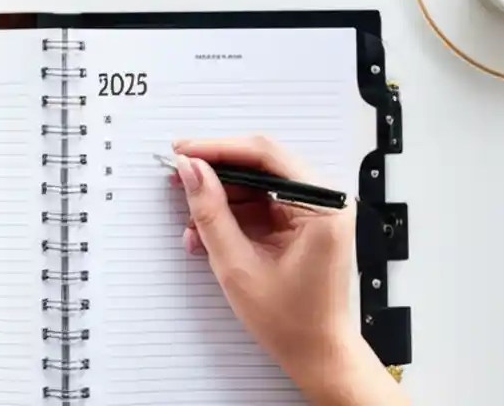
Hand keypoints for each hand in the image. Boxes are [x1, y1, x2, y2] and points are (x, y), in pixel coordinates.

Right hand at [173, 136, 407, 405]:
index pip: (265, 155)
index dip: (218, 149)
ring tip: (191, 220)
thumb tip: (191, 171)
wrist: (317, 354)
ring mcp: (313, 210)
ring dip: (220, 199)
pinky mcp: (302, 222)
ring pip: (256, 184)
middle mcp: (324, 199)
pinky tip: (206, 233)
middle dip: (216, 173)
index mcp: (322, 204)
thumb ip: (211, 213)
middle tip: (179, 176)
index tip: (184, 152)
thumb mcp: (238, 265)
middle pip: (260, 164)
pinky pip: (260, 204)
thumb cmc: (293, 321)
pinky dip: (232, 215)